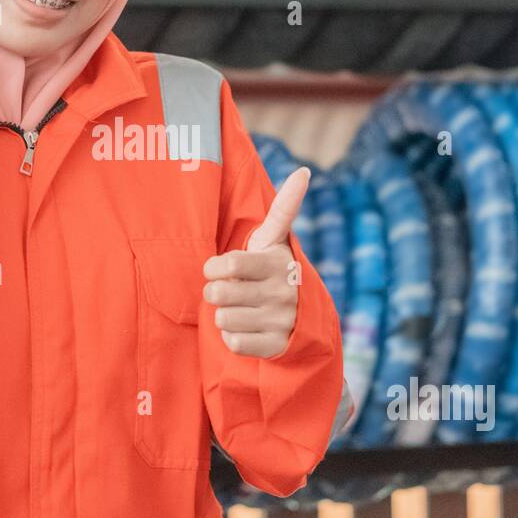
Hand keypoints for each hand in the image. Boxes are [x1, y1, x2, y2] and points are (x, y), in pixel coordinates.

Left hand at [202, 166, 309, 358]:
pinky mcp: (275, 346)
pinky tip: (245, 327)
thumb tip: (304, 170)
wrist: (302, 316)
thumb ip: (284, 208)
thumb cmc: (274, 269)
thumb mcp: (276, 240)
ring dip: (223, 315)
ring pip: (224, 319)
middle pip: (220, 293)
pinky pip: (234, 343)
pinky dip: (232, 336)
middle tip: (225, 290)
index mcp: (277, 263)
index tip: (216, 269)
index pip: (230, 265)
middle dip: (214, 292)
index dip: (213, 268)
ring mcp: (280, 321)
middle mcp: (282, 292)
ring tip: (238, 308)